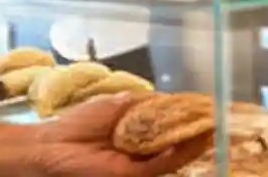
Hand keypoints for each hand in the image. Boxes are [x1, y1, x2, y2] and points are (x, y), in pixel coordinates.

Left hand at [25, 94, 211, 176]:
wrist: (52, 147)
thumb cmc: (77, 126)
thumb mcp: (114, 106)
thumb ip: (139, 104)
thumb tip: (166, 98)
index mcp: (136, 134)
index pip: (167, 126)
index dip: (186, 117)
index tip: (203, 107)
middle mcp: (141, 151)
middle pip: (175, 142)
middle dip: (195, 132)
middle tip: (215, 119)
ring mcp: (139, 165)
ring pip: (172, 155)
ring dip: (191, 143)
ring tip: (210, 128)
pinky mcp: (133, 175)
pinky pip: (159, 163)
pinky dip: (174, 153)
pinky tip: (186, 139)